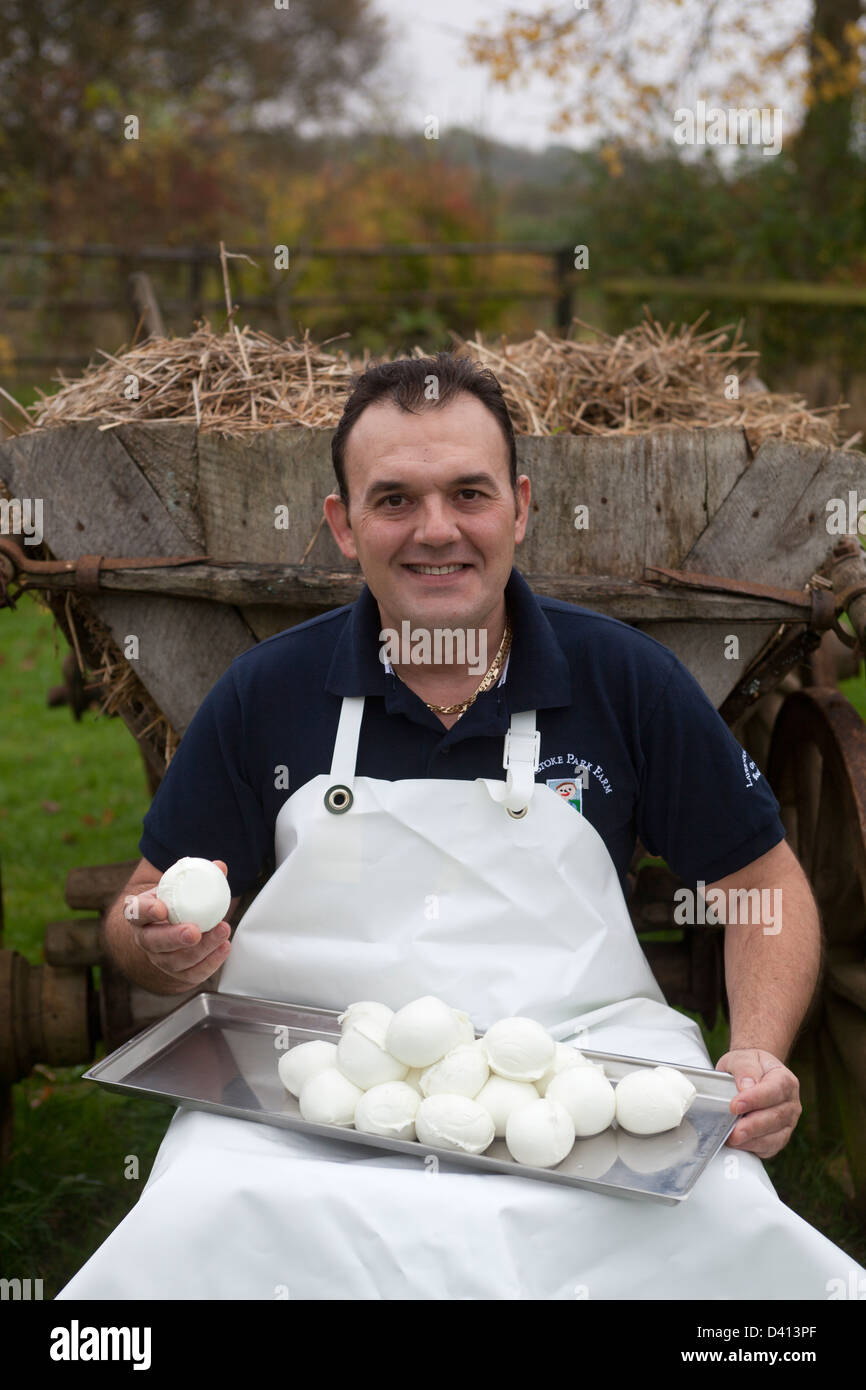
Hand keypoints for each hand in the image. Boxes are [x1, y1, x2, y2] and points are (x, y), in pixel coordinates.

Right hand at [125, 859, 231, 986]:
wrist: (175, 926)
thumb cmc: (176, 902)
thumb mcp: (181, 887)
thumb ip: (199, 876)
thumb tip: (220, 866)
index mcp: (140, 915)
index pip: (135, 913)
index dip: (145, 911)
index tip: (161, 908)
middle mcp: (146, 939)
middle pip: (153, 942)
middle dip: (174, 938)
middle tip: (193, 931)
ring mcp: (160, 959)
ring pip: (175, 961)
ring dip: (201, 949)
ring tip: (221, 931)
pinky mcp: (178, 973)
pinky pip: (192, 974)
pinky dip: (211, 963)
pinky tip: (224, 947)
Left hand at [714, 1048, 801, 1158]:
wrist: (753, 1075)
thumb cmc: (749, 1067)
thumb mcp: (743, 1058)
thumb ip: (745, 1068)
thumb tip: (747, 1086)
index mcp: (785, 1079)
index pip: (774, 1090)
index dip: (755, 1099)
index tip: (735, 1105)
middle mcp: (791, 1103)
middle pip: (776, 1117)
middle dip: (753, 1125)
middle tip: (734, 1130)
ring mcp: (788, 1122)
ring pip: (775, 1135)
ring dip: (753, 1139)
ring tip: (733, 1138)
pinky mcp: (779, 1137)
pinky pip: (770, 1147)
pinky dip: (754, 1147)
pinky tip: (739, 1143)